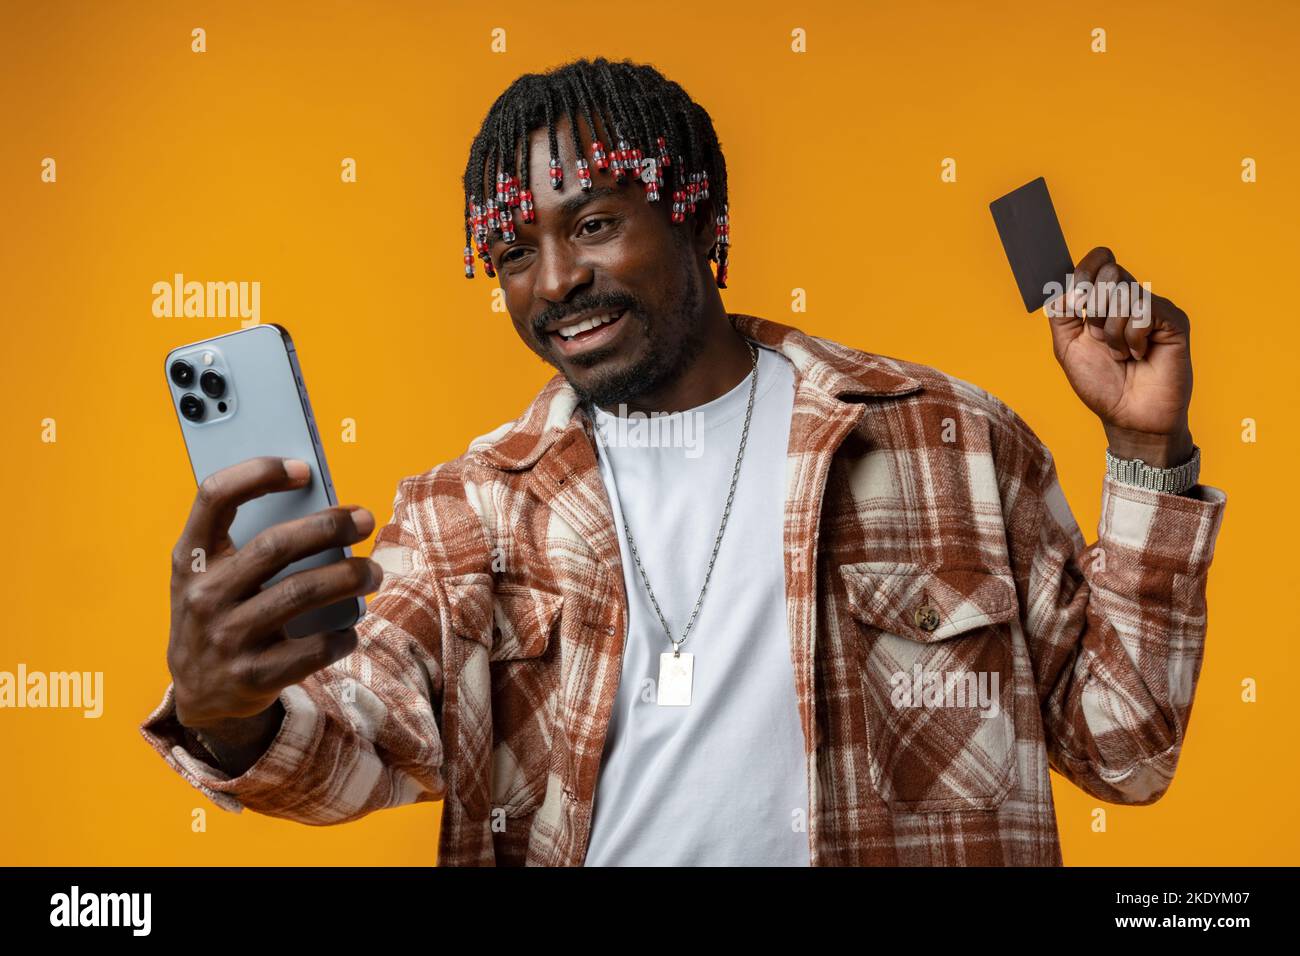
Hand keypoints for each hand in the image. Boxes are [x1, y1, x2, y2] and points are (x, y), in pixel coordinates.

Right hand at [167, 456, 383, 730]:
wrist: (201, 696)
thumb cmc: (220, 615)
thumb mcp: (210, 577)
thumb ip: (247, 543)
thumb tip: (327, 511)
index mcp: (189, 559)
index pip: (215, 497)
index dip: (258, 473)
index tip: (304, 469)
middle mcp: (203, 595)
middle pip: (276, 545)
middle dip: (330, 527)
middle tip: (365, 520)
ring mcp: (226, 638)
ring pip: (302, 593)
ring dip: (350, 577)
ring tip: (373, 571)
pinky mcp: (253, 676)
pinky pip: (314, 648)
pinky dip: (343, 635)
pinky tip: (352, 627)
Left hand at [1044, 246, 1193, 466]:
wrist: (1128, 416)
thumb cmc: (1101, 384)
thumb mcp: (1067, 347)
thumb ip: (1061, 314)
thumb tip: (1065, 288)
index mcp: (1105, 301)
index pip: (1099, 262)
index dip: (1083, 272)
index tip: (1076, 304)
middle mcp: (1131, 299)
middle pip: (1109, 273)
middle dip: (1095, 311)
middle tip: (1102, 340)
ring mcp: (1154, 308)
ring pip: (1125, 293)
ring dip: (1113, 331)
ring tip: (1121, 354)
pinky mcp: (1173, 320)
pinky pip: (1145, 310)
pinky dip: (1133, 337)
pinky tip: (1140, 355)